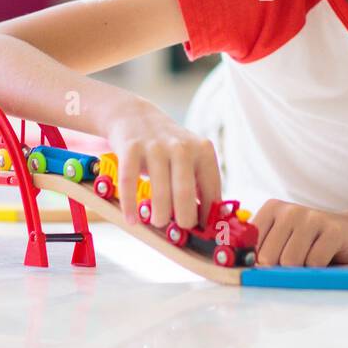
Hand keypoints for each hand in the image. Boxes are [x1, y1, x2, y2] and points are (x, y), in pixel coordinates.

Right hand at [101, 98, 221, 228]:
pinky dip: (130, 206)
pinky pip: (130, 182)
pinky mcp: (131, 148)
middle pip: (185, 194)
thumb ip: (203, 184)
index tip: (202, 230)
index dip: (208, 215)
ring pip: (159, 192)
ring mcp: (155, 146)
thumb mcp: (191, 157)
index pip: (211, 191)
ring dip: (159, 215)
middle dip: (183, 219)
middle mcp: (181, 147)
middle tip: (179, 227)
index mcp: (203, 151)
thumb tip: (218, 219)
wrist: (135, 117)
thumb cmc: (167, 148)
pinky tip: (132, 219)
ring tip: (158, 221)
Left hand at [252, 200, 347, 266]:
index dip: (260, 264)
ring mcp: (312, 217)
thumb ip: (259, 251)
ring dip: (301, 269)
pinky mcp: (333, 230)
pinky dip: (318, 269)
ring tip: (310, 258)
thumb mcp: (281, 241)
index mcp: (271, 209)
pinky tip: (325, 257)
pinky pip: (314, 262)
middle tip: (296, 261)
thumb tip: (243, 272)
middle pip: (269, 258)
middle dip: (281, 269)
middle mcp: (289, 210)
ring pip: (290, 261)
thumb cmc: (309, 243)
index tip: (271, 264)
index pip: (251, 248)